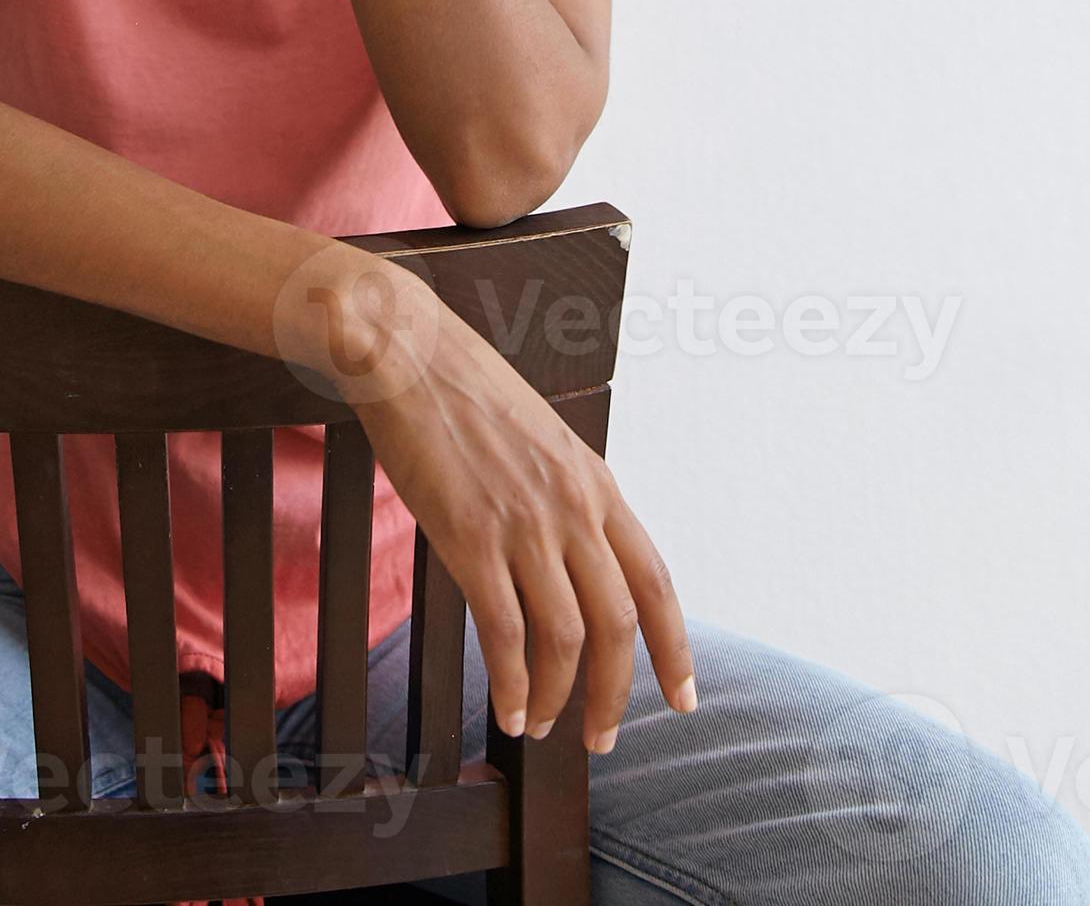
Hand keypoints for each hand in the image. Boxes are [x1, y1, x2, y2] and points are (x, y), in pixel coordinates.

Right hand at [303, 254, 697, 753]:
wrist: (406, 352)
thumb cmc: (465, 394)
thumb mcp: (541, 443)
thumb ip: (564, 501)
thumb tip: (571, 561)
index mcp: (597, 485)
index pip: (656, 582)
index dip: (675, 649)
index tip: (682, 697)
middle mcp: (574, 507)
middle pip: (621, 624)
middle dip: (616, 694)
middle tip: (602, 736)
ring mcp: (524, 523)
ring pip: (567, 637)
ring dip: (560, 696)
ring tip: (543, 725)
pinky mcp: (470, 535)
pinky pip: (505, 630)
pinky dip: (512, 682)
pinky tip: (507, 708)